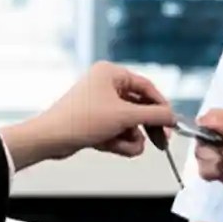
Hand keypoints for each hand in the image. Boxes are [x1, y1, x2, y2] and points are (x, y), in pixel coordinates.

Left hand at [1, 61, 174, 169]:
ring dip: (131, 137)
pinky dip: (119, 141)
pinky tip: (114, 147)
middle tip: (161, 142)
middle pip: (139, 107)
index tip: (171, 121)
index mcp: (110, 73)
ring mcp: (99, 104)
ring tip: (126, 146)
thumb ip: (153, 115)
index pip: (146, 87)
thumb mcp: (124, 116)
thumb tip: (172, 116)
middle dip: (147, 127)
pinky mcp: (94, 121)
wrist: (51, 139)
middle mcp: (105, 85)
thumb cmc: (81, 120)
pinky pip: (116, 131)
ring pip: (128, 122)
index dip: (160, 105)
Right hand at [192, 109, 222, 203]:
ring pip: (200, 154)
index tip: (216, 134)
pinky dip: (214, 172)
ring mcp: (216, 154)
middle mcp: (219, 136)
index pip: (209, 117)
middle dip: (213, 147)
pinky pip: (203, 170)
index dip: (208, 125)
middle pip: (200, 136)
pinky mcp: (215, 172)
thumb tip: (204, 120)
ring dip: (215, 160)